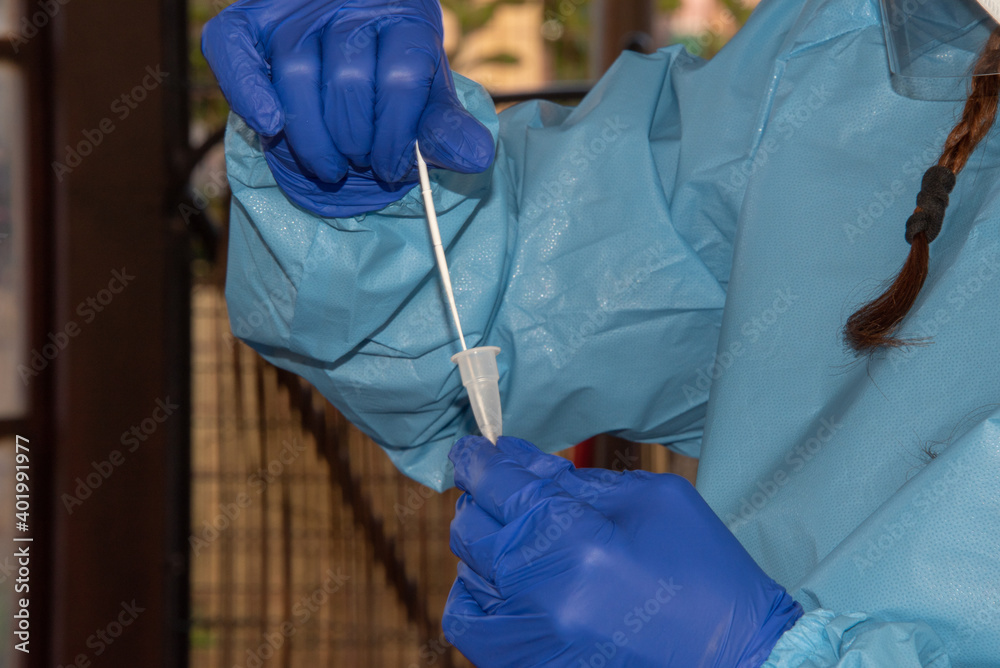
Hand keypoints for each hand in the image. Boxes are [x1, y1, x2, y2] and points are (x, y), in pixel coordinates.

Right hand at [202, 0, 494, 216]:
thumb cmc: (392, 74)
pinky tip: (270, 127)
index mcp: (402, 19)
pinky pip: (232, 48)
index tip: (394, 169)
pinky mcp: (249, 22)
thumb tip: (477, 157)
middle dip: (355, 140)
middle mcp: (347, 6)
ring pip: (296, 73)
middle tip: (358, 168)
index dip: (397, 135)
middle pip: (347, 79)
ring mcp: (295, 12)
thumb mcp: (426, 98)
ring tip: (330, 168)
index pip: (401, 78)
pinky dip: (246, 90)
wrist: (356, 33)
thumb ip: (444, 127)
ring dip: (312, 136)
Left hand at [444, 436, 801, 666]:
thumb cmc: (705, 574)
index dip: (479, 459)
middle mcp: (540, 591)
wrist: (736, 661)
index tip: (472, 449)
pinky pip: (469, 623)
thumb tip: (519, 458)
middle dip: (483, 499)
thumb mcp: (653, 501)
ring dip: (487, 545)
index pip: (502, 485)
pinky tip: (505, 582)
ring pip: (469, 570)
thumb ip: (578, 479)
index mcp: (576, 539)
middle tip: (505, 490)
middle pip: (474, 526)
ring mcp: (529, 637)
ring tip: (520, 538)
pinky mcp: (526, 666)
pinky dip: (475, 595)